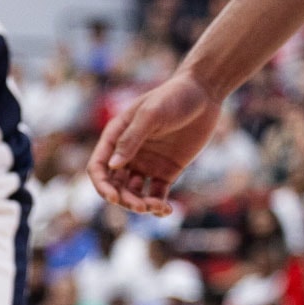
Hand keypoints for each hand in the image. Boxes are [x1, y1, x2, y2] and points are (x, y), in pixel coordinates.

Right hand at [88, 70, 221, 215]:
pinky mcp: (166, 172)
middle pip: (115, 185)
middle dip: (123, 199)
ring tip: (155, 207)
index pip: (98, 167)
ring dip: (140, 205)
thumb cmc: (173, 97)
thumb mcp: (151, 114)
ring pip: (134, 193)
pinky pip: (156, 194)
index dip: (102, 185)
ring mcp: (146, 164)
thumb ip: (131, 139)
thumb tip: (113, 166)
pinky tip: (166, 210)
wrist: (204, 94)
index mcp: (116, 137)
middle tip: (140, 206)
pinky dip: (158, 205)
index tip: (113, 197)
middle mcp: (128, 154)